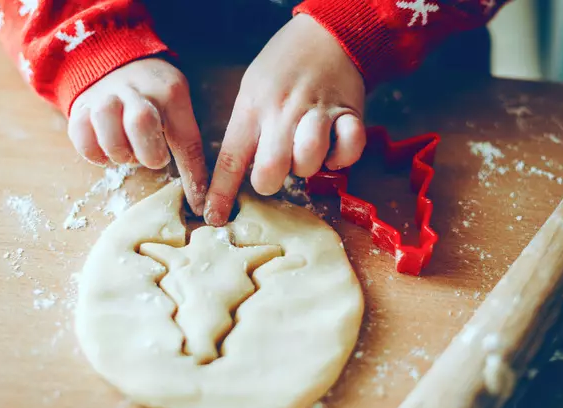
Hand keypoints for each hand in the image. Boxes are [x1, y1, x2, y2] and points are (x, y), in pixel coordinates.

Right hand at [68, 58, 208, 214]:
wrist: (111, 62)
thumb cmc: (152, 95)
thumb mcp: (175, 104)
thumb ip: (183, 137)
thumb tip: (200, 191)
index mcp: (169, 91)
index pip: (185, 138)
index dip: (192, 174)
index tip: (197, 204)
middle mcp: (136, 89)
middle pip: (140, 122)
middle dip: (148, 153)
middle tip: (151, 159)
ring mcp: (105, 95)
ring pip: (106, 125)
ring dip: (118, 151)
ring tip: (126, 153)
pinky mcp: (79, 106)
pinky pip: (80, 134)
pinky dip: (93, 152)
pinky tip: (105, 152)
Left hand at [204, 14, 366, 225]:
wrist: (326, 35)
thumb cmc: (282, 68)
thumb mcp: (251, 90)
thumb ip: (246, 130)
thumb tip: (238, 176)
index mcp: (252, 108)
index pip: (231, 158)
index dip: (221, 192)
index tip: (213, 217)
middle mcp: (282, 112)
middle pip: (271, 169)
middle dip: (270, 182)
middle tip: (276, 171)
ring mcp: (317, 112)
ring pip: (309, 161)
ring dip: (307, 167)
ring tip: (305, 153)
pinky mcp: (349, 113)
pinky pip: (349, 149)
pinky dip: (343, 157)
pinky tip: (335, 147)